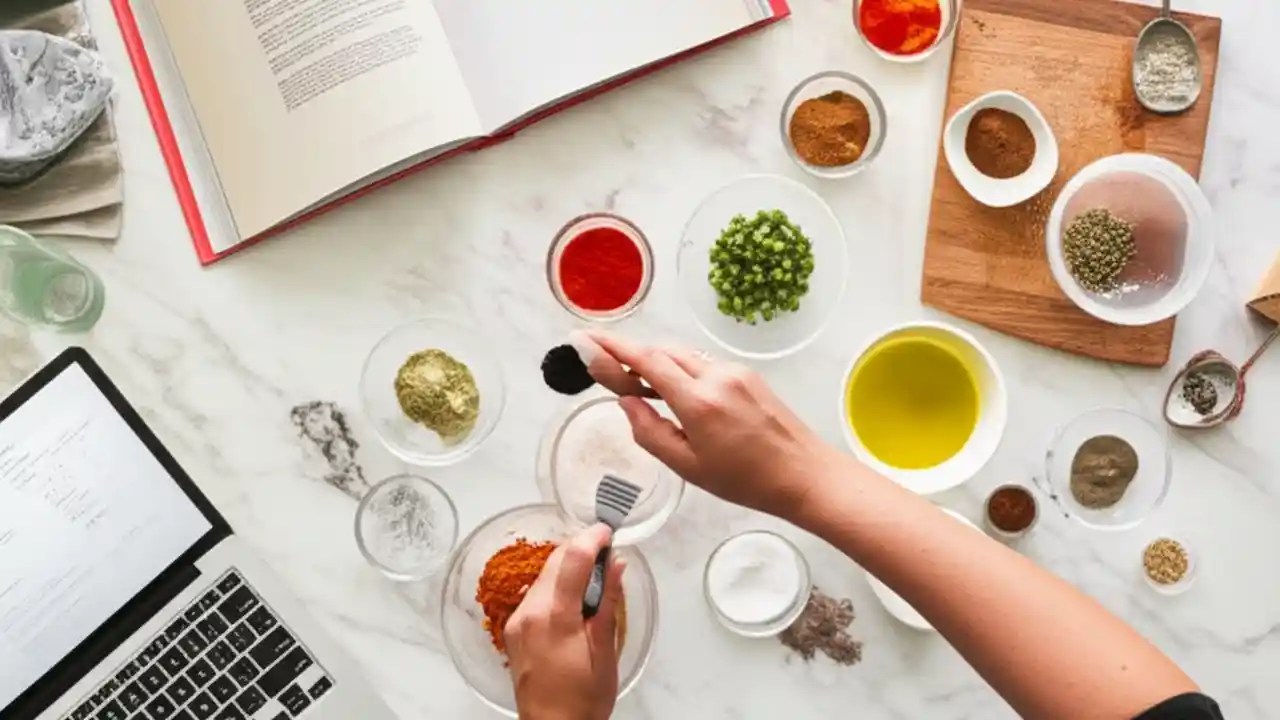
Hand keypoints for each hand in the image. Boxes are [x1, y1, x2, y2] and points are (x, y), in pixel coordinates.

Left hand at [505, 524, 625, 719]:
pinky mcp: (514, 629)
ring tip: (594, 574)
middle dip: (580, 548)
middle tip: (605, 548)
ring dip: (567, 566)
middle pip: (554, 563)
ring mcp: (517, 621)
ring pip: (543, 576)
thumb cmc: (583, 699)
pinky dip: (555, 585)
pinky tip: (573, 596)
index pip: (572, 560)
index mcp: (555, 617)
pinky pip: (535, 594)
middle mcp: (529, 613)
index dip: (591, 538)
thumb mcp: (605, 652)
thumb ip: (609, 604)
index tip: (607, 529)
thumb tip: (617, 564)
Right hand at [588, 332, 832, 519]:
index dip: (611, 347)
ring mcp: (734, 372)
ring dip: (655, 361)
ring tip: (634, 380)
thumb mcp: (689, 467)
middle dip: (630, 353)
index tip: (585, 339)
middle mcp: (716, 376)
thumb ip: (650, 433)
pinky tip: (672, 389)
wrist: (804, 474)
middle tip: (603, 364)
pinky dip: (679, 369)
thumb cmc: (746, 481)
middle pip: (662, 350)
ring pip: (683, 354)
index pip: (646, 361)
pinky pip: (702, 363)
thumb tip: (626, 402)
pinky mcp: (748, 375)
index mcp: (698, 401)